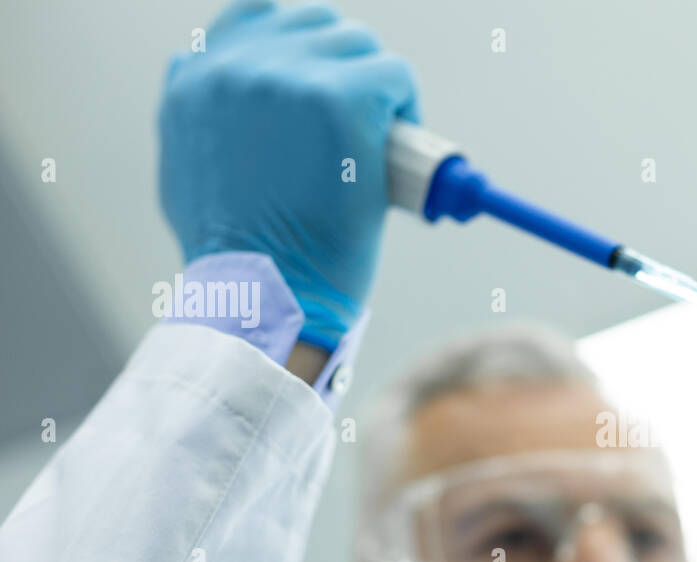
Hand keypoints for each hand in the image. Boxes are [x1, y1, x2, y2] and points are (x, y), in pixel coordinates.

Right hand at [158, 0, 419, 350]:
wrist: (266, 294)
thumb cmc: (237, 254)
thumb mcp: (185, 166)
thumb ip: (199, 113)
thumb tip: (204, 78)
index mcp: (197, 77)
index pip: (258, 15)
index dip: (302, 50)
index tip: (322, 88)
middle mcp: (237, 66)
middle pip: (318, 25)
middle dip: (345, 70)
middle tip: (358, 128)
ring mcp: (289, 79)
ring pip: (360, 49)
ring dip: (378, 91)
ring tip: (378, 144)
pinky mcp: (340, 100)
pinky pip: (395, 77)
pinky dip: (406, 111)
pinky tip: (396, 152)